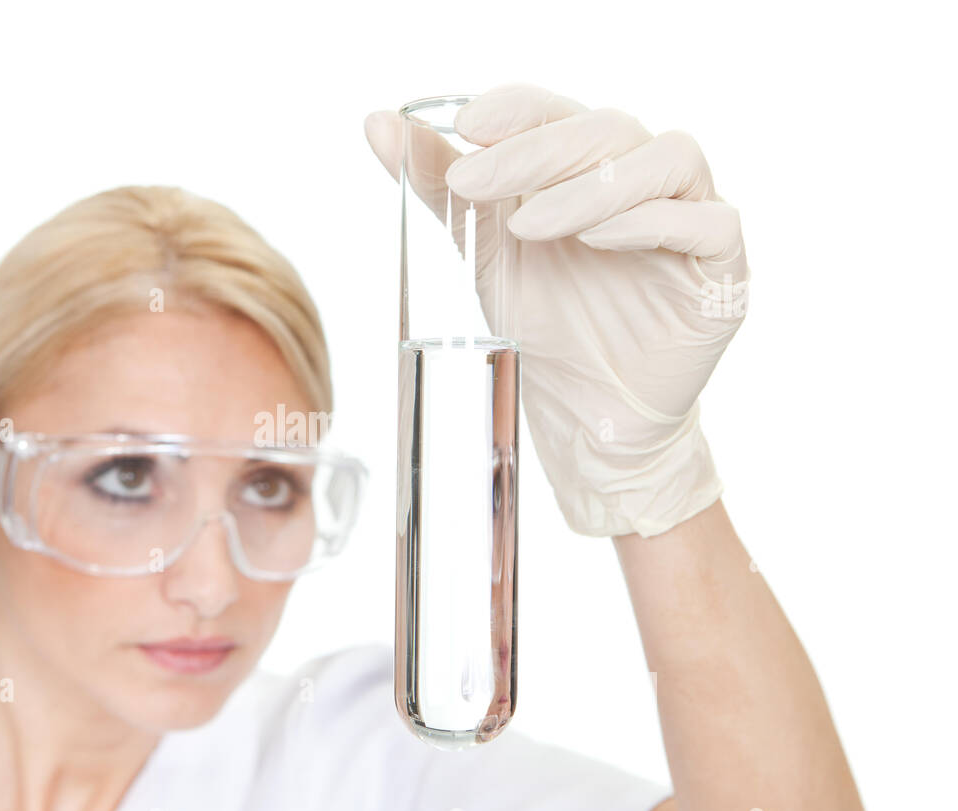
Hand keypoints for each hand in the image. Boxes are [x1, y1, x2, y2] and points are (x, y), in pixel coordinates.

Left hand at [365, 83, 749, 536]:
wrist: (585, 412)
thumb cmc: (544, 322)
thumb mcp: (482, 250)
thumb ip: (439, 187)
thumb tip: (377, 122)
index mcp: (588, 165)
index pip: (562, 110)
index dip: (519, 109)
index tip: (466, 123)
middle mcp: (645, 178)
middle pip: (608, 129)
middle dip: (537, 151)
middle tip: (474, 182)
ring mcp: (691, 217)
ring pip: (666, 162)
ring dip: (591, 185)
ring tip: (530, 222)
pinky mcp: (723, 268)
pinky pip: (708, 222)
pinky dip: (650, 221)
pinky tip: (598, 239)